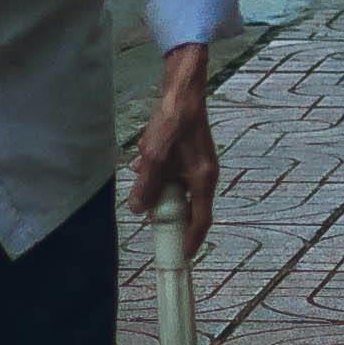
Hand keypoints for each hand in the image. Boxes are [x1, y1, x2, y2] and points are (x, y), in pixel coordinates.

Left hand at [128, 45, 218, 257]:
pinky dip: (160, 173)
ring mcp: (199, 162)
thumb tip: (138, 209)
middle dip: (168, 212)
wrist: (182, 89)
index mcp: (203, 179)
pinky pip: (174, 171)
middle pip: (188, 204)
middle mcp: (205, 174)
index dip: (192, 239)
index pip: (201, 219)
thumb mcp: (155, 157)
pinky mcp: (189, 151)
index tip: (184, 255)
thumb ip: (147, 185)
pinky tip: (141, 163)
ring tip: (141, 187)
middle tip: (152, 222)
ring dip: (159, 189)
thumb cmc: (174, 121)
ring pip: (177, 186)